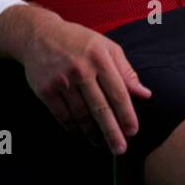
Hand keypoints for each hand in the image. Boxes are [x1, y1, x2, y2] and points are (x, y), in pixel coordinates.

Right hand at [16, 13, 151, 154]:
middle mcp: (81, 69)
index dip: (127, 114)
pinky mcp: (45, 90)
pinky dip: (73, 128)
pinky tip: (82, 135)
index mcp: (101, 58)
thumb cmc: (80, 42)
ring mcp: (62, 81)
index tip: (133, 131)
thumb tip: (145, 94)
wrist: (39, 35)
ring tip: (102, 143)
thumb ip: (126, 71)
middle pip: (100, 107)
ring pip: (81, 114)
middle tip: (120, 149)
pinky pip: (62, 115)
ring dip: (92, 132)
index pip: (118, 92)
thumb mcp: (107, 48)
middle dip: (112, 131)